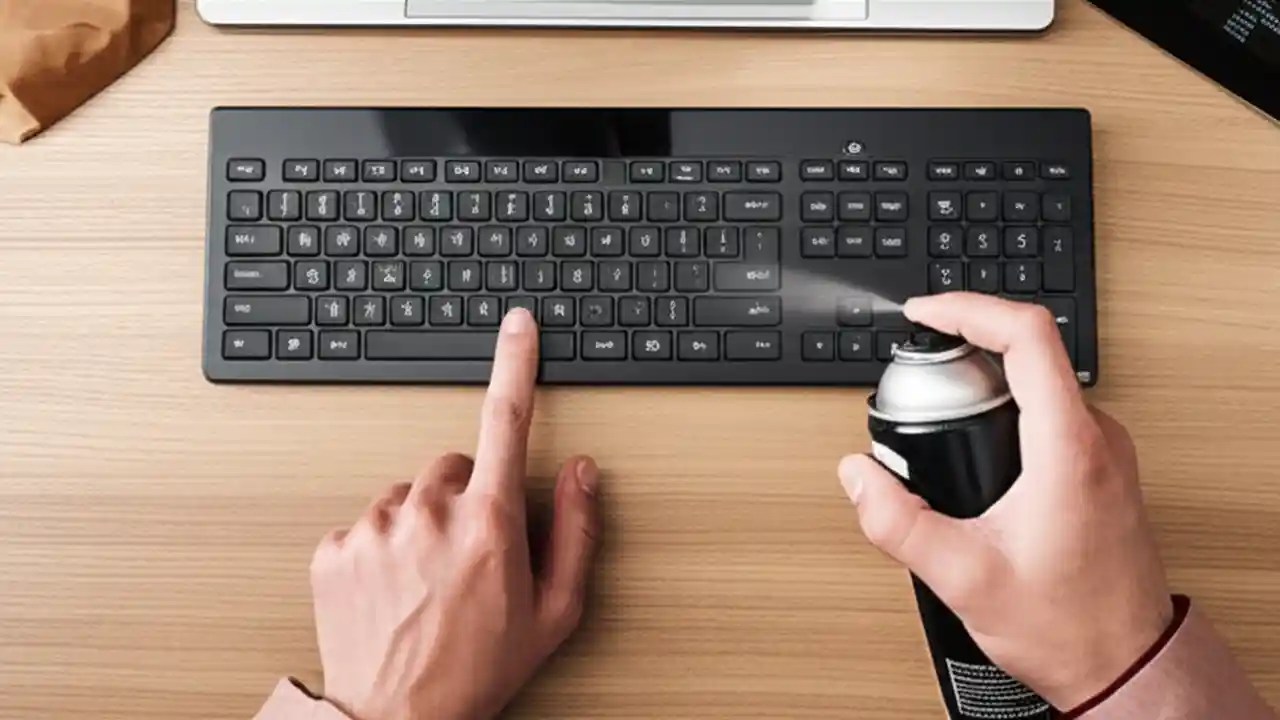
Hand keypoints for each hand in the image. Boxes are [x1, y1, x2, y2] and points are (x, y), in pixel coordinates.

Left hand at [309, 309, 600, 719]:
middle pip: (451, 463)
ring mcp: (374, 528)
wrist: (394, 719)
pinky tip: (391, 587)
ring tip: (426, 578)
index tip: (518, 327)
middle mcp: (428, 513)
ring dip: (419, 520)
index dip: (516, 365)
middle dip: (464, 493)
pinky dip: (380, 545)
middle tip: (469, 550)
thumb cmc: (478, 670)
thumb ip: (577, 531)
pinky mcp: (334, 547)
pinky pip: (365, 522)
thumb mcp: (554, 612)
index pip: (506, 421)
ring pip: (406, 493)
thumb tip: (581, 473)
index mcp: (487, 523)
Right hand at [839, 293, 1172, 708]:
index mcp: (1069, 446)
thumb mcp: (963, 577)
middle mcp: (1097, 437)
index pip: (1027, 334)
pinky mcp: (1101, 467)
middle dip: (964, 345)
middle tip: (918, 376)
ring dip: (985, 377)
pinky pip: (1052, 408)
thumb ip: (897, 522)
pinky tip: (976, 445)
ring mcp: (1105, 450)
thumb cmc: (1069, 626)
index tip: (926, 313)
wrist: (1125, 664)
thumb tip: (857, 475)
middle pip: (1029, 348)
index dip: (968, 308)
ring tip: (939, 410)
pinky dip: (1006, 405)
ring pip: (1041, 377)